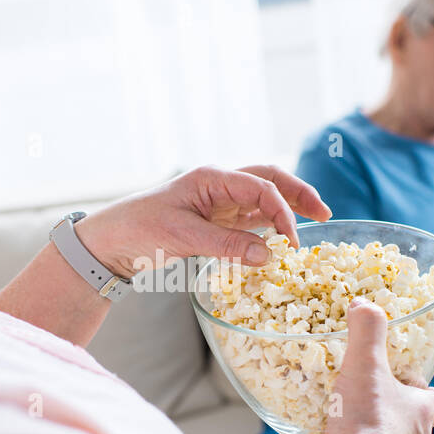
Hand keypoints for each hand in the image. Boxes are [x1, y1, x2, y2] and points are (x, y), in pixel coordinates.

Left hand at [71, 165, 332, 279]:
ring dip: (288, 210)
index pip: (261, 186)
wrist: (108, 243)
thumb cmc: (138, 229)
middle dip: (298, 195)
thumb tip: (269, 255)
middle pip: (269, 181)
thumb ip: (226, 245)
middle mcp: (219, 185)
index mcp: (212, 178)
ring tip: (313, 224)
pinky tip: (282, 240)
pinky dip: (269, 228)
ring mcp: (218, 203)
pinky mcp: (214, 222)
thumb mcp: (181, 237)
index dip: (283, 211)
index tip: (293, 242)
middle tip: (325, 215)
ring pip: (262, 200)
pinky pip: (249, 220)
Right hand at [306, 299, 433, 433]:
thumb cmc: (365, 421)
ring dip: (359, 431)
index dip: (421, 387)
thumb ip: (366, 330)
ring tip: (334, 420)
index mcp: (422, 412)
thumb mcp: (364, 363)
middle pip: (407, 420)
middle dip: (385, 407)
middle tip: (360, 393)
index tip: (398, 377)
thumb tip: (364, 305)